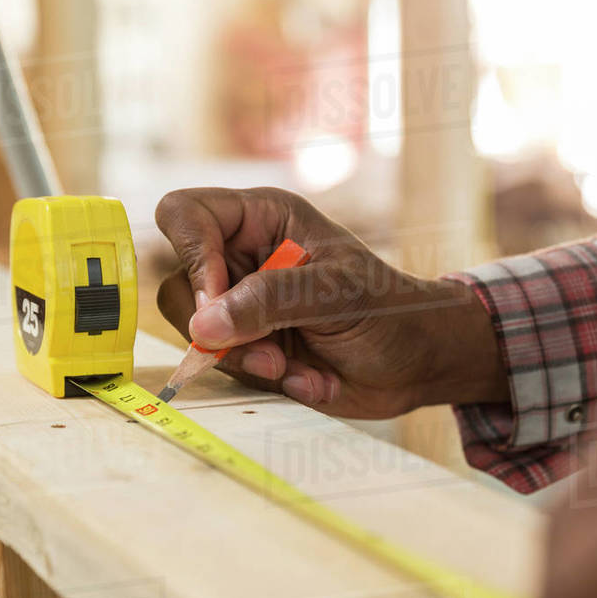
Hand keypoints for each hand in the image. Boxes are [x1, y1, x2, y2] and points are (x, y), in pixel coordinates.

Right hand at [155, 187, 507, 416]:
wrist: (417, 364)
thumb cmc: (389, 310)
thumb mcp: (337, 294)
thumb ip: (271, 300)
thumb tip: (203, 326)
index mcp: (261, 219)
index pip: (184, 215)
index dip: (190, 256)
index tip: (217, 301)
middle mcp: (241, 259)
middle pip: (179, 286)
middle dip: (221, 329)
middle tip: (269, 352)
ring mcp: (241, 308)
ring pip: (197, 336)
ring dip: (247, 362)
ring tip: (296, 367)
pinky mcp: (248, 349)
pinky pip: (226, 369)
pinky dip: (266, 382)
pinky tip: (312, 379)